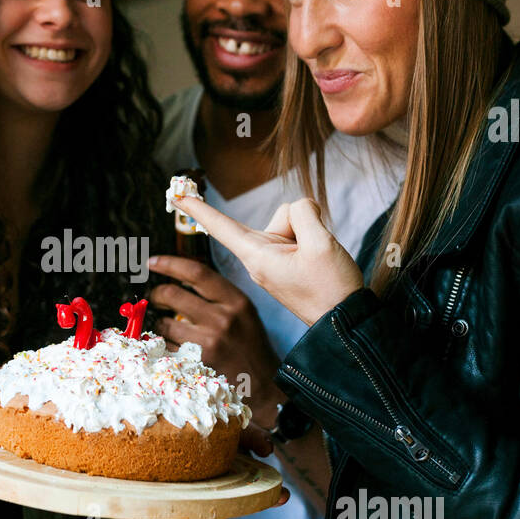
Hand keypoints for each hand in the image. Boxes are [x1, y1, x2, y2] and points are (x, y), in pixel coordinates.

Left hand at [147, 255, 284, 428]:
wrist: (264, 387)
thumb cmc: (250, 348)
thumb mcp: (244, 314)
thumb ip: (217, 295)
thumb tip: (179, 278)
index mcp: (236, 301)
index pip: (196, 272)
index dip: (169, 264)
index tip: (152, 263)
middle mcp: (222, 319)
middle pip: (172, 294)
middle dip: (156, 294)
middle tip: (155, 298)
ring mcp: (207, 342)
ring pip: (164, 324)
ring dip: (160, 324)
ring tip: (170, 329)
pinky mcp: (195, 364)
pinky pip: (165, 348)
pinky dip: (162, 346)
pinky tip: (173, 348)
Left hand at [170, 194, 362, 327]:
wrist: (344, 324)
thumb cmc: (332, 289)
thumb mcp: (322, 244)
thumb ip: (303, 214)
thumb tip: (297, 209)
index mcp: (258, 256)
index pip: (222, 226)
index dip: (198, 208)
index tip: (176, 194)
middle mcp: (258, 259)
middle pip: (277, 218)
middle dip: (299, 223)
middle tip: (314, 253)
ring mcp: (269, 263)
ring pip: (289, 225)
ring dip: (308, 234)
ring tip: (318, 262)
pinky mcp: (282, 266)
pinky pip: (295, 237)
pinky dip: (310, 241)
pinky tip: (317, 264)